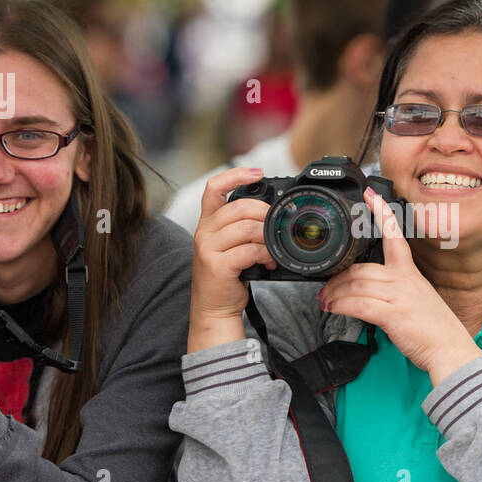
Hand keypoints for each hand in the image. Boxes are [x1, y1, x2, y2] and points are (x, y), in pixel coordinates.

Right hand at [188, 167, 276, 351]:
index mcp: (208, 223)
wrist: (214, 308)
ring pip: (247, 228)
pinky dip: (265, 254)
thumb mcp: (231, 246)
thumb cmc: (228, 277)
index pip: (214, 188)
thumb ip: (243, 227)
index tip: (258, 172)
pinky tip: (269, 262)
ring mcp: (208, 249)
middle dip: (266, 214)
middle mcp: (204, 232)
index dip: (236, 175)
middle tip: (277, 228)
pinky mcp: (217, 266)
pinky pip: (249, 250)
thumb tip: (273, 213)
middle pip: (240, 207)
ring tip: (274, 250)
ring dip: (268, 238)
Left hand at [318, 186, 481, 383]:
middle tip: (325, 289)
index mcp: (410, 273)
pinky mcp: (392, 314)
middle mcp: (404, 279)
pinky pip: (358, 304)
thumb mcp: (417, 300)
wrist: (451, 350)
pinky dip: (340, 305)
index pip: (395, 236)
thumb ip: (395, 291)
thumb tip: (370, 294)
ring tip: (325, 301)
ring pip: (355, 284)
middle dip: (337, 278)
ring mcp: (399, 295)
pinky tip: (333, 309)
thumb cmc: (435, 329)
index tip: (370, 197)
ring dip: (334, 293)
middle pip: (361, 268)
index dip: (382, 214)